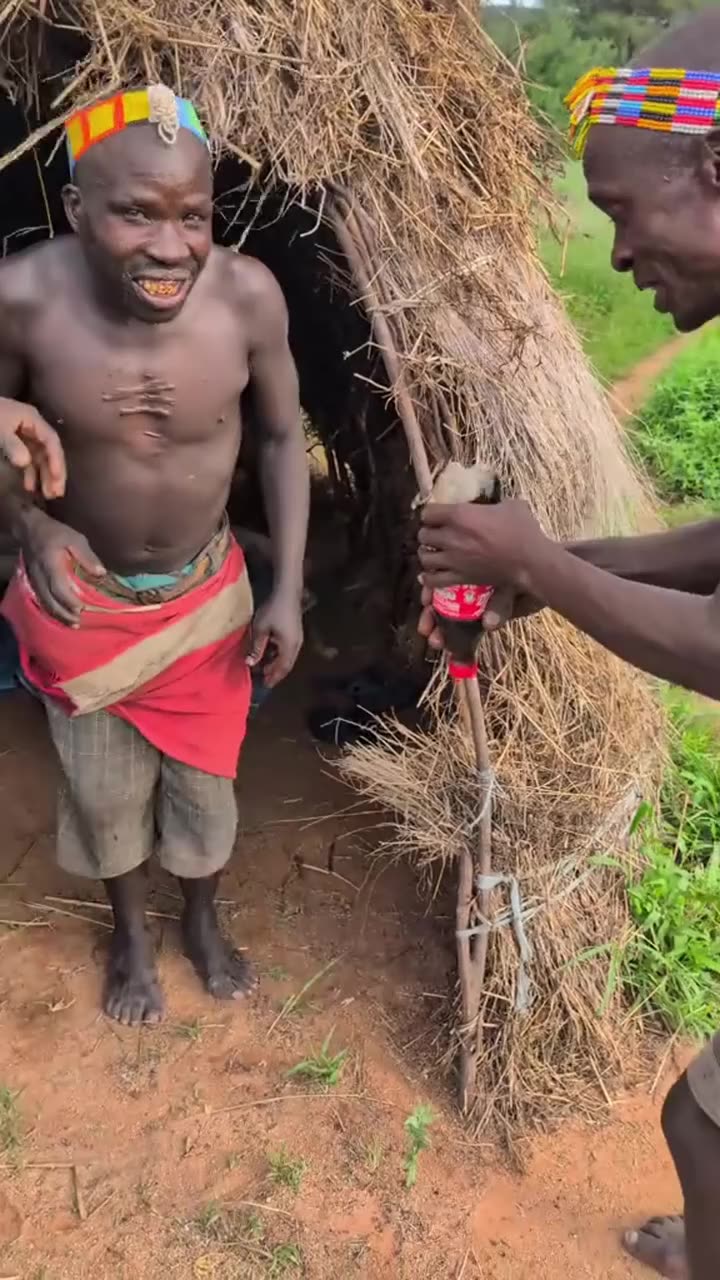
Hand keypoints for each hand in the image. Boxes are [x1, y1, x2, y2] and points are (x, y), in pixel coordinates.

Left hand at [0, 399, 65, 498]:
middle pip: (48, 451)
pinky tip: (29, 486)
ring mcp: (23, 435)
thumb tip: (25, 462)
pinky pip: (27, 459)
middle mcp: (32, 427)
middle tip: (57, 493)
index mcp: (32, 419)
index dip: (56, 460)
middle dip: (53, 472)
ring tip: (48, 495)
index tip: (57, 478)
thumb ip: (12, 445)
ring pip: (39, 457)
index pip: (51, 441)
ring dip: (44, 476)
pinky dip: (29, 473)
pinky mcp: (15, 442)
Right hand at [21, 510, 104, 625]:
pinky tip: (60, 615)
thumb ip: (87, 556)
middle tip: (78, 623)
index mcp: (51, 565)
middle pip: (50, 600)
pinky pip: (40, 599)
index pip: (59, 588)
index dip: (69, 600)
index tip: (81, 609)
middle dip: (64, 614)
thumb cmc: (55, 533)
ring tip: (72, 623)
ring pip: (44, 602)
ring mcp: (34, 580)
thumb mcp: (74, 538)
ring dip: (58, 615)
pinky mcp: (33, 581)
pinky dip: (51, 610)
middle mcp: (40, 576)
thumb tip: (101, 573)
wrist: (29, 528)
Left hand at [247, 590, 302, 687]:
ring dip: (277, 664)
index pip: (281, 668)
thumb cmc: (273, 610)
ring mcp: (297, 639)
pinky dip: (279, 655)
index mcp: (288, 647)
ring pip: (288, 657)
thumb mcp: (261, 629)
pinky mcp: (296, 632)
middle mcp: (295, 645)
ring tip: (266, 667)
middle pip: (286, 665)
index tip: (265, 685)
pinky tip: (271, 652)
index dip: (274, 677)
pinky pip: (288, 650)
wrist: (287, 592)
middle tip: (264, 678)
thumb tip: (250, 663)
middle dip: (276, 673)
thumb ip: (256, 648)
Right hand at [417, 582, 542, 649]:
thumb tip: (488, 625)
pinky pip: (463, 628)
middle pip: (441, 598)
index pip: (441, 576)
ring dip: (438, 628)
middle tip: (425, 628)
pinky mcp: (483, 617)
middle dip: (430, 615)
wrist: (545, 576)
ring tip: (436, 642)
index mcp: (469, 567)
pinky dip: (452, 637)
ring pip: (448, 615)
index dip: (430, 589)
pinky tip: (446, 645)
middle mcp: (469, 585)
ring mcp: (475, 601)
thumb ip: (500, 604)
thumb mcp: (511, 584)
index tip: (425, 603)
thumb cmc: (527, 572)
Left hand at [418, 499, 546, 591]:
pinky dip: (428, 577)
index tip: (438, 516)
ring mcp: (453, 560)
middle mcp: (451, 537)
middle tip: (437, 534)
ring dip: (427, 553)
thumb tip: (490, 508)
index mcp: (459, 515)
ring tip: (434, 553)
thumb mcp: (509, 505)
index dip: (431, 513)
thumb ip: (491, 505)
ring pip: (424, 557)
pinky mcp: (460, 578)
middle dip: (428, 533)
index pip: (428, 512)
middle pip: (423, 534)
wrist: (530, 560)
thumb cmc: (523, 529)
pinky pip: (433, 580)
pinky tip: (429, 574)